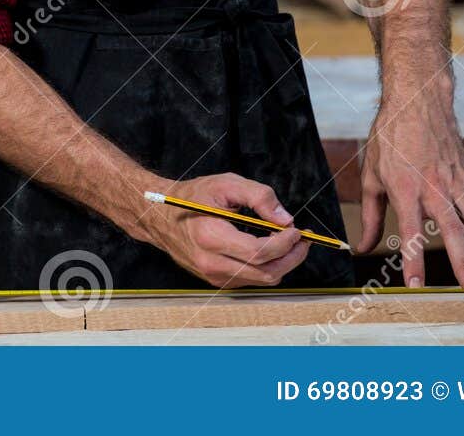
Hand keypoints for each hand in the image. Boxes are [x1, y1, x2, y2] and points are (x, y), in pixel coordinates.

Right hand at [145, 173, 309, 287]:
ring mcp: (213, 275)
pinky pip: (251, 279)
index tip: (297, 230)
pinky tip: (269, 249)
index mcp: (211, 236)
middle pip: (266, 272)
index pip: (259, 252)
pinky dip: (266, 267)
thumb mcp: (226, 184)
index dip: (285, 243)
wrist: (161, 216)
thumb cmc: (193, 196)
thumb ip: (259, 197)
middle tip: (303, 240)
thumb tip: (286, 219)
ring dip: (282, 263)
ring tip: (288, 242)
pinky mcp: (215, 280)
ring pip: (262, 279)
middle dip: (292, 257)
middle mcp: (211, 262)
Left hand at [357, 92, 463, 289]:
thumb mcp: (371, 175)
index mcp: (406, 188)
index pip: (412, 232)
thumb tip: (362, 247)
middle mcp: (434, 188)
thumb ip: (370, 216)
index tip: (416, 286)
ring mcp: (456, 184)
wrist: (419, 101)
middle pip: (453, 232)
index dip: (414, 260)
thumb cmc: (390, 138)